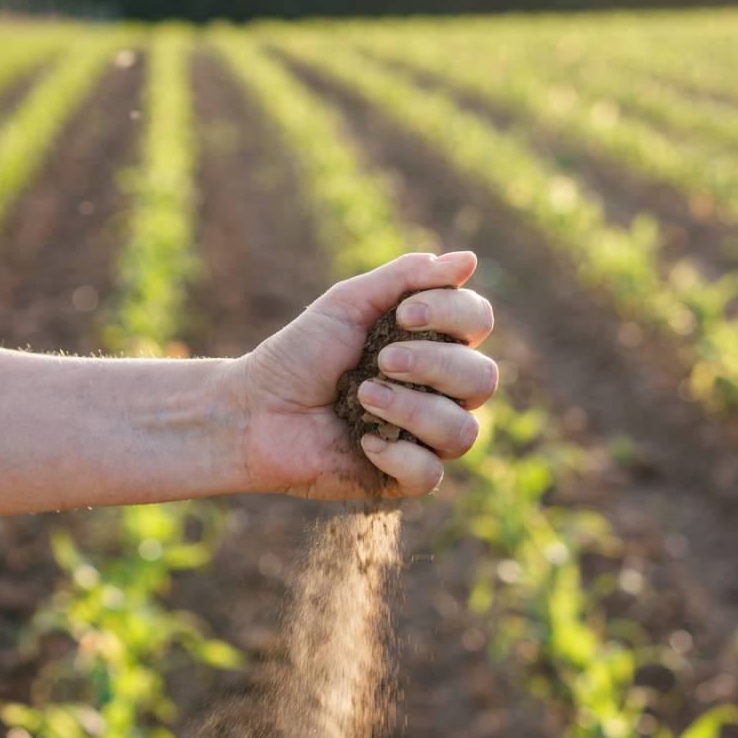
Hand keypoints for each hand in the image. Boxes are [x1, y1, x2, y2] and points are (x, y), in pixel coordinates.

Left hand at [222, 251, 497, 498]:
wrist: (254, 409)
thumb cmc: (299, 354)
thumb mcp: (348, 304)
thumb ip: (406, 278)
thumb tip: (469, 259)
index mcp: (431, 344)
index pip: (478, 323)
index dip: (454, 315)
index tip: (404, 314)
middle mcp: (438, 391)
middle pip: (483, 379)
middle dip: (435, 364)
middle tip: (381, 361)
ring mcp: (424, 437)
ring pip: (463, 431)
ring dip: (414, 409)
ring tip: (364, 396)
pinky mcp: (403, 477)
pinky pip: (432, 474)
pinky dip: (400, 455)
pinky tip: (365, 442)